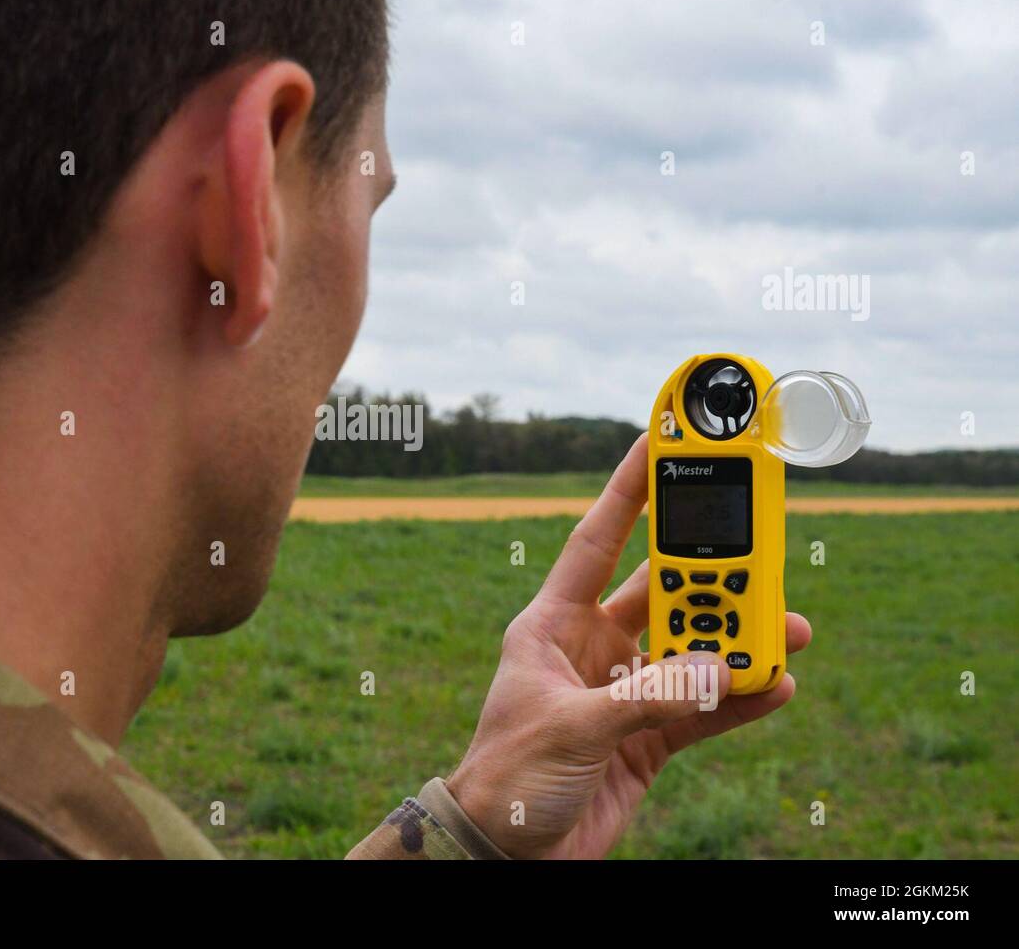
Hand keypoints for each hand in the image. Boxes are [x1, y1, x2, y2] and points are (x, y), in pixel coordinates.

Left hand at [446, 433, 811, 858]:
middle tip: (760, 555)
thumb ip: (647, 698)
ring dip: (736, 641)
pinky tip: (777, 685)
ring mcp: (622, 690)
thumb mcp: (572, 727)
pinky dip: (739, 699)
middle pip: (661, 594)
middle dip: (711, 578)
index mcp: (553, 624)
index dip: (630, 491)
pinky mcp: (647, 738)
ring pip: (691, 650)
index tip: (662, 442)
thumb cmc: (507, 776)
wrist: (503, 851)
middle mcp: (590, 647)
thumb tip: (719, 670)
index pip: (596, 540)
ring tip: (790, 630)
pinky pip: (703, 708)